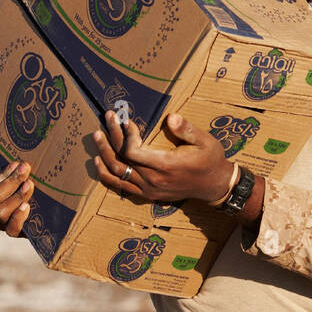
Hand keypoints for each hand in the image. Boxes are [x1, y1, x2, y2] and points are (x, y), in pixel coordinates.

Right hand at [0, 160, 34, 236]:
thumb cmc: (34, 193)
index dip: (1, 174)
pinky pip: (11, 228)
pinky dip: (17, 216)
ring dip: (15, 196)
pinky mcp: (15, 233)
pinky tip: (26, 206)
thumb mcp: (24, 181)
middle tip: (25, 169)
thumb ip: (14, 173)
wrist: (49, 218)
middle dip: (10, 180)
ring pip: (0, 211)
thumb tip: (0, 171)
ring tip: (29, 185)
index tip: (15, 164)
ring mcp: (2, 223)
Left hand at [93, 111, 233, 205]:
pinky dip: (106, 175)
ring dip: (104, 153)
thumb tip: (171, 117)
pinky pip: (120, 186)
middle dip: (112, 136)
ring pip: (118, 172)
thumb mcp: (205, 141)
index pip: (133, 151)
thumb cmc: (210, 160)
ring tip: (97, 136)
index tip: (129, 120)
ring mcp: (148, 189)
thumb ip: (187, 129)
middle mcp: (153, 180)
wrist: (214, 185)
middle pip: (122, 159)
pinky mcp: (147, 194)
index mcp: (166, 165)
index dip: (127, 135)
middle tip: (107, 118)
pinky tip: (98, 161)